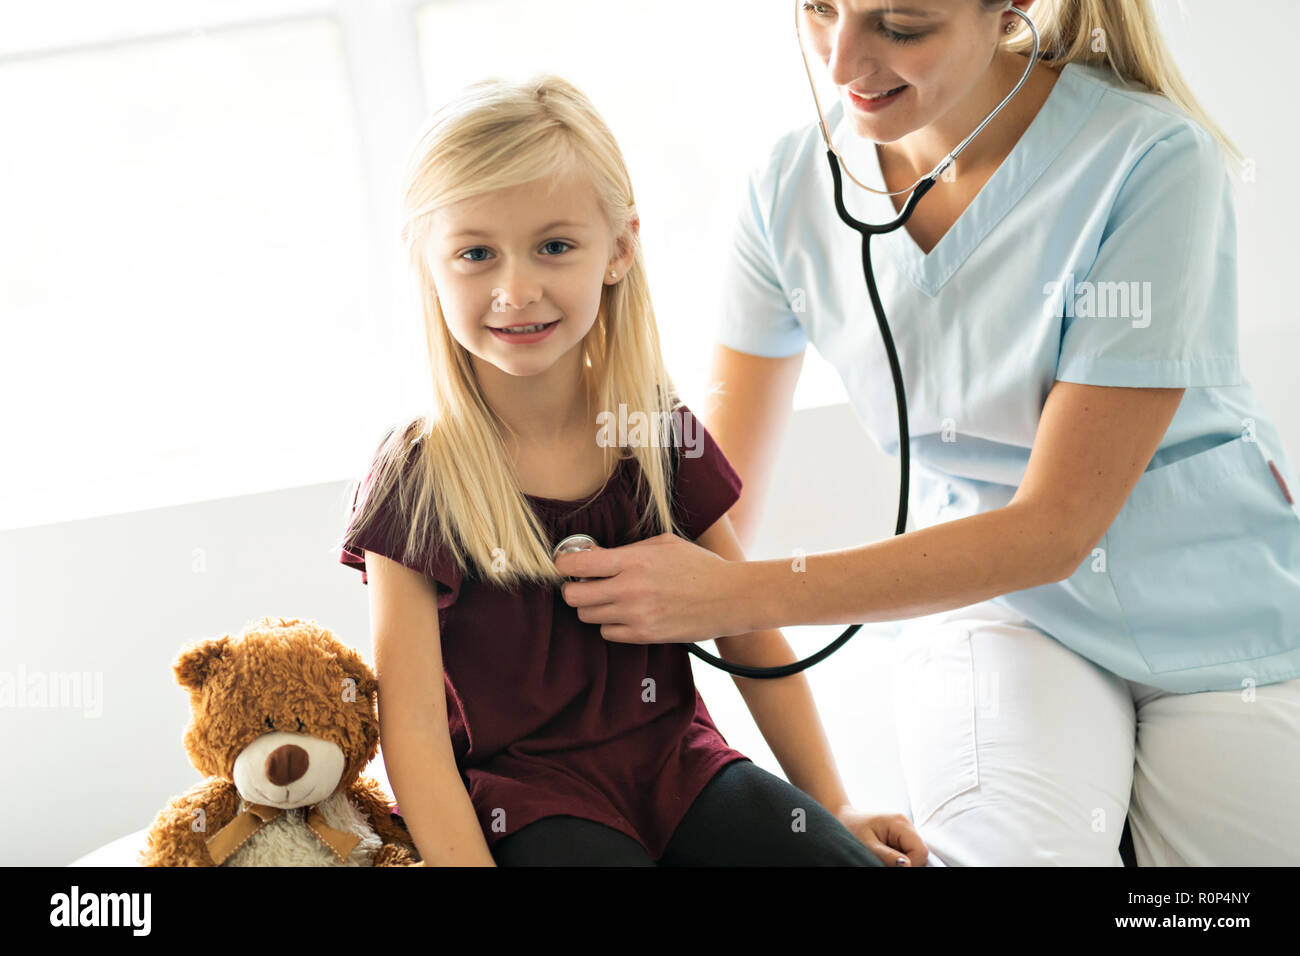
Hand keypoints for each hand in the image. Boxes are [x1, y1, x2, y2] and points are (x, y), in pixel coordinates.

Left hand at [555, 533, 740, 643]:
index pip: (577, 565)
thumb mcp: (663, 544)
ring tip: (609, 598)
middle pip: (573, 597)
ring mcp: (636, 615)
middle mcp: (629, 589)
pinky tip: (625, 613)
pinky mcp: (645, 636)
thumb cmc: (698, 566)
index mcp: (633, 561)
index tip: (565, 564)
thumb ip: (627, 549)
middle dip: (573, 590)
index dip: (563, 564)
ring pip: (588, 617)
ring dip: (593, 607)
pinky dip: (610, 624)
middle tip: (584, 584)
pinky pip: (608, 633)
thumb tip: (593, 554)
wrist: (730, 598)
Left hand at [835, 805, 929, 866]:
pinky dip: (898, 857)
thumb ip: (887, 856)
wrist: (843, 818)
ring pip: (915, 853)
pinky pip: (907, 851)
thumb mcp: (867, 845)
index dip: (911, 864)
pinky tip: (885, 853)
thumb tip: (907, 866)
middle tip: (884, 861)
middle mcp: (906, 823)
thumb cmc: (851, 828)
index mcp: (900, 822)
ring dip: (901, 860)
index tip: (891, 867)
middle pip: (920, 852)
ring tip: (882, 855)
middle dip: (906, 862)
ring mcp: (905, 829)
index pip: (920, 850)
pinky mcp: (901, 835)